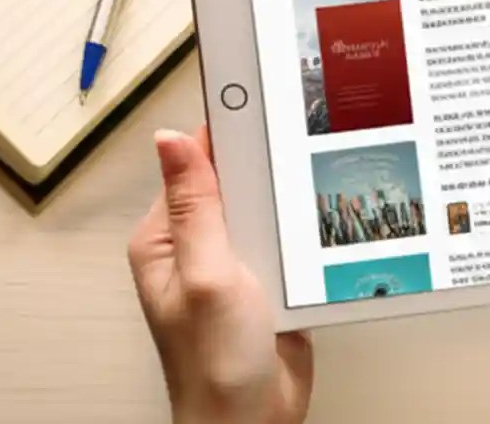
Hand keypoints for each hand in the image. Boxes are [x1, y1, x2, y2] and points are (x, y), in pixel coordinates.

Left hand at [128, 128, 312, 423]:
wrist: (253, 421)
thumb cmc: (214, 365)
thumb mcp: (205, 275)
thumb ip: (196, 207)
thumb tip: (172, 139)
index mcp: (165, 239)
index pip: (194, 163)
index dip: (225, 129)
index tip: (257, 98)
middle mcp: (196, 246)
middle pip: (235, 180)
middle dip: (267, 165)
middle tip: (303, 139)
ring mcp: (233, 262)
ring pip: (267, 207)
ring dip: (289, 200)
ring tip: (319, 177)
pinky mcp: (267, 279)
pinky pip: (287, 238)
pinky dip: (305, 231)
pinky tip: (324, 222)